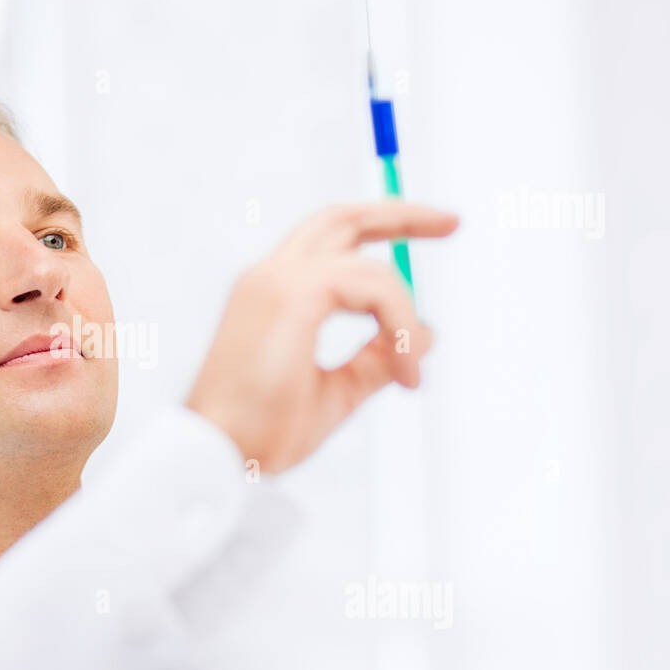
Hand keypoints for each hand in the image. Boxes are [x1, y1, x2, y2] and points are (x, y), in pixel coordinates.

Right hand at [184, 202, 459, 473]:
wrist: (218, 455)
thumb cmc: (261, 431)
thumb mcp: (335, 390)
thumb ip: (375, 359)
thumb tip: (428, 335)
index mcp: (271, 292)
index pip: (329, 241)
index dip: (377, 234)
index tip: (424, 245)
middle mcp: (270, 276)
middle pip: (342, 218)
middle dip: (400, 214)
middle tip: (452, 222)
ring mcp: (277, 281)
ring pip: (368, 263)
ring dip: (404, 313)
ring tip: (409, 372)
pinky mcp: (294, 296)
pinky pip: (372, 286)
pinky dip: (399, 323)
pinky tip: (403, 369)